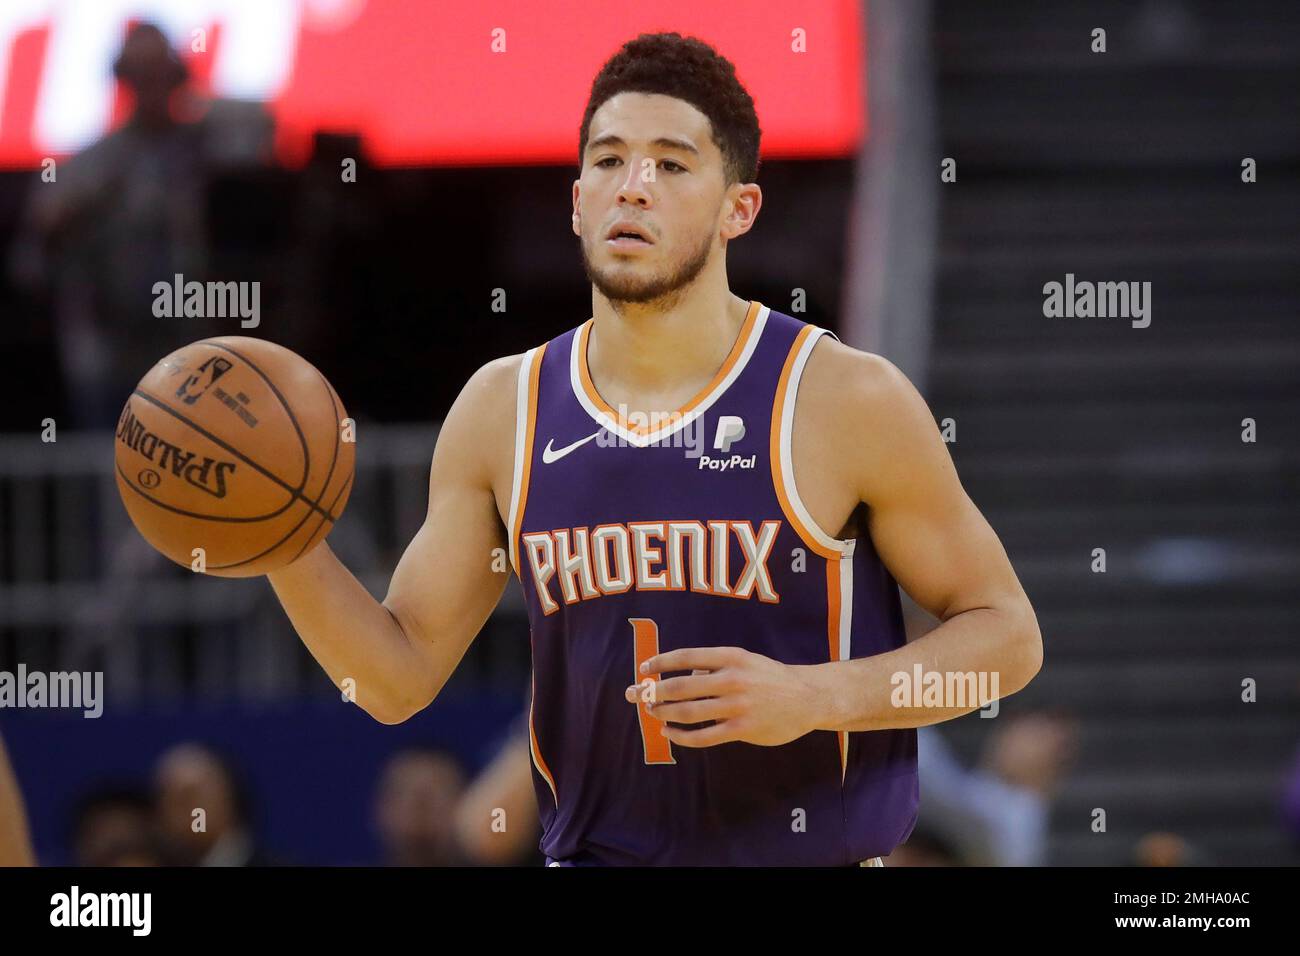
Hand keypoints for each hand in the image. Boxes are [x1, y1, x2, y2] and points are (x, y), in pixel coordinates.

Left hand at [622, 646, 821, 747]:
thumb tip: (681, 677)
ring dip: (664, 713)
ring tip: (652, 713)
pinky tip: (670, 733)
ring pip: (688, 712)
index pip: (686, 657)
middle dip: (651, 692)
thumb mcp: (744, 659)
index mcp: (730, 656)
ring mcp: (737, 706)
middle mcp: (732, 679)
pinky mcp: (742, 729)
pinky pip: (704, 736)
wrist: (807, 697)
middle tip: (634, 695)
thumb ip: (714, 666)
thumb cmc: (769, 677)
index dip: (660, 662)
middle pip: (680, 687)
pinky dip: (682, 736)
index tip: (643, 669)